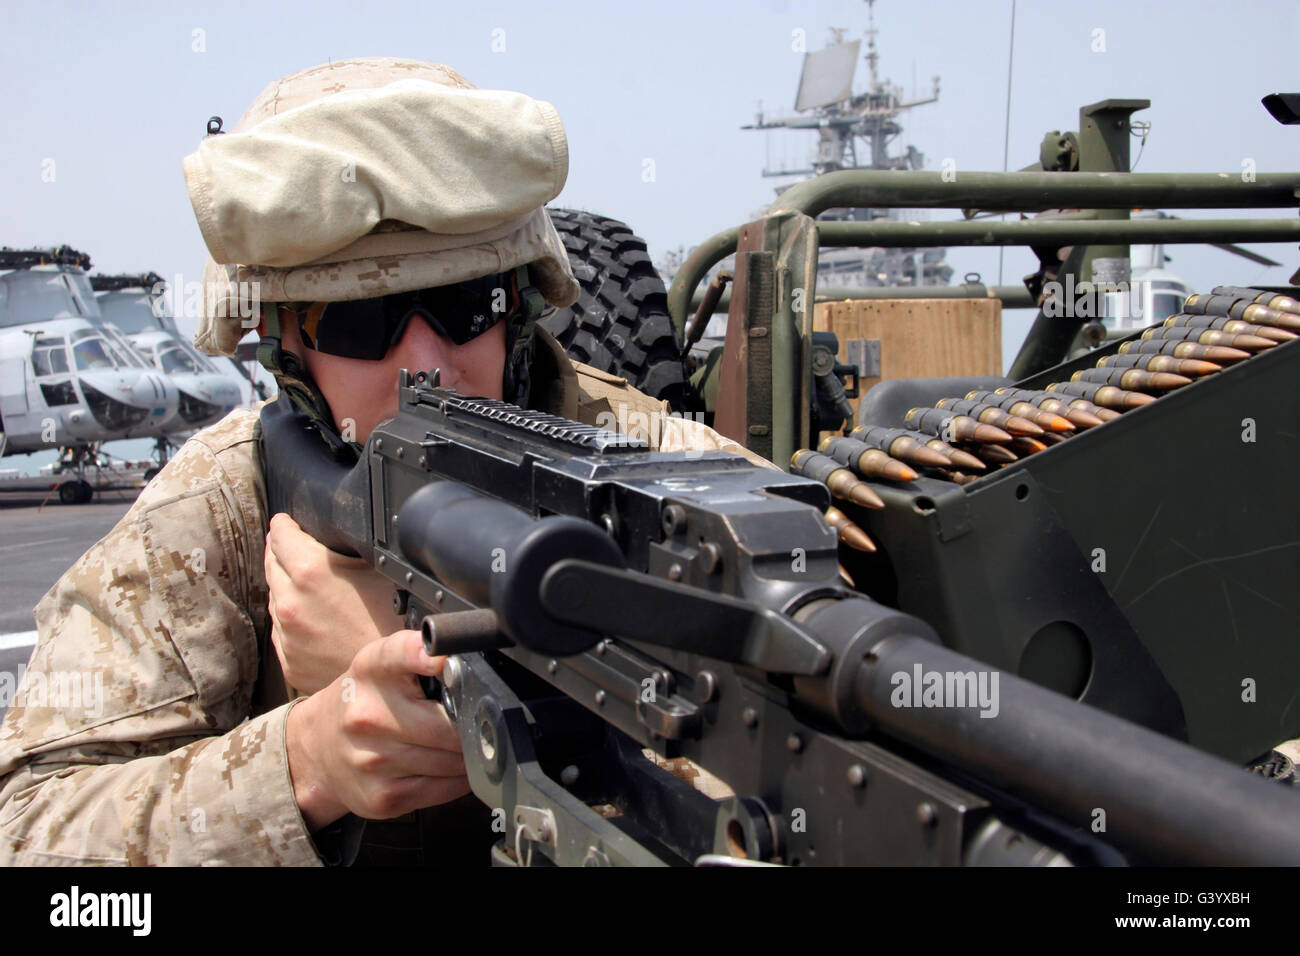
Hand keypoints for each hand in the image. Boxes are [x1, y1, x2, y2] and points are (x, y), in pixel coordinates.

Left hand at [265, 512, 400, 694]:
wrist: (398, 674)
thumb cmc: (398, 622)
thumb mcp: (379, 568)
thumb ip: (346, 549)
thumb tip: (336, 536)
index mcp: (310, 572)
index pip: (280, 534)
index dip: (286, 524)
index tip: (288, 523)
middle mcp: (290, 602)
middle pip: (271, 563)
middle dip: (283, 552)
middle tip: (296, 548)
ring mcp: (286, 633)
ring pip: (275, 597)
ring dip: (286, 586)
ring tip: (312, 588)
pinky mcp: (289, 659)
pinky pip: (282, 629)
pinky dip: (293, 618)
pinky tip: (316, 619)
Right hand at [286, 630, 470, 830]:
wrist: (319, 747)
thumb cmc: (367, 701)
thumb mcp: (384, 665)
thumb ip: (424, 656)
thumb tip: (470, 666)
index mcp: (372, 670)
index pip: (401, 654)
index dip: (427, 655)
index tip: (443, 659)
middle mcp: (367, 715)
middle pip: (448, 727)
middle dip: (471, 728)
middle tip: (476, 724)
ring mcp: (372, 760)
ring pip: (451, 762)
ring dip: (468, 757)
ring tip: (459, 747)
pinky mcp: (381, 797)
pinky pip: (443, 790)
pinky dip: (458, 781)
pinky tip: (449, 769)